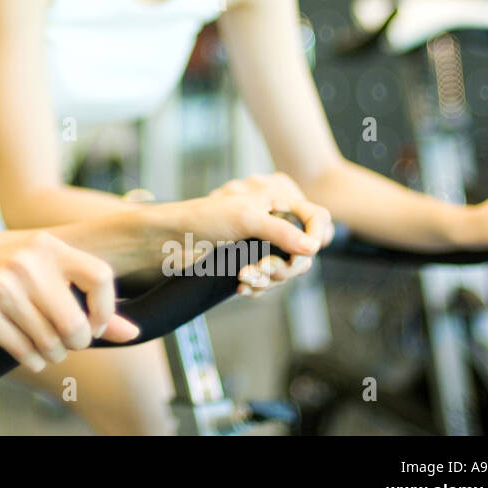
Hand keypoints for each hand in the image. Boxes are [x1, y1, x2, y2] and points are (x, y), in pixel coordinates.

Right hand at [0, 231, 139, 371]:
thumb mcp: (39, 273)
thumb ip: (86, 299)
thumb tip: (132, 332)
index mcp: (45, 245)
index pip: (100, 276)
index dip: (105, 310)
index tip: (94, 325)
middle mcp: (26, 261)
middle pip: (77, 323)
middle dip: (74, 343)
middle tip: (64, 342)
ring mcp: (1, 285)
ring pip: (51, 343)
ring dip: (51, 354)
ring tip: (41, 346)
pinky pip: (24, 352)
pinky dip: (31, 360)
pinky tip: (26, 353)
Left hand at [152, 173, 330, 297]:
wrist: (170, 239)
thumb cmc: (203, 218)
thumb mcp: (245, 218)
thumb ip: (281, 231)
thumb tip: (312, 247)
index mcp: (277, 199)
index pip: (316, 217)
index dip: (316, 236)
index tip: (305, 253)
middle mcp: (273, 220)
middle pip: (303, 251)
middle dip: (284, 266)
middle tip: (262, 268)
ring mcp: (262, 242)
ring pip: (285, 269)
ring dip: (267, 279)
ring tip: (244, 277)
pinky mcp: (250, 260)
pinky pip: (267, 280)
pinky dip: (257, 286)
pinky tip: (241, 287)